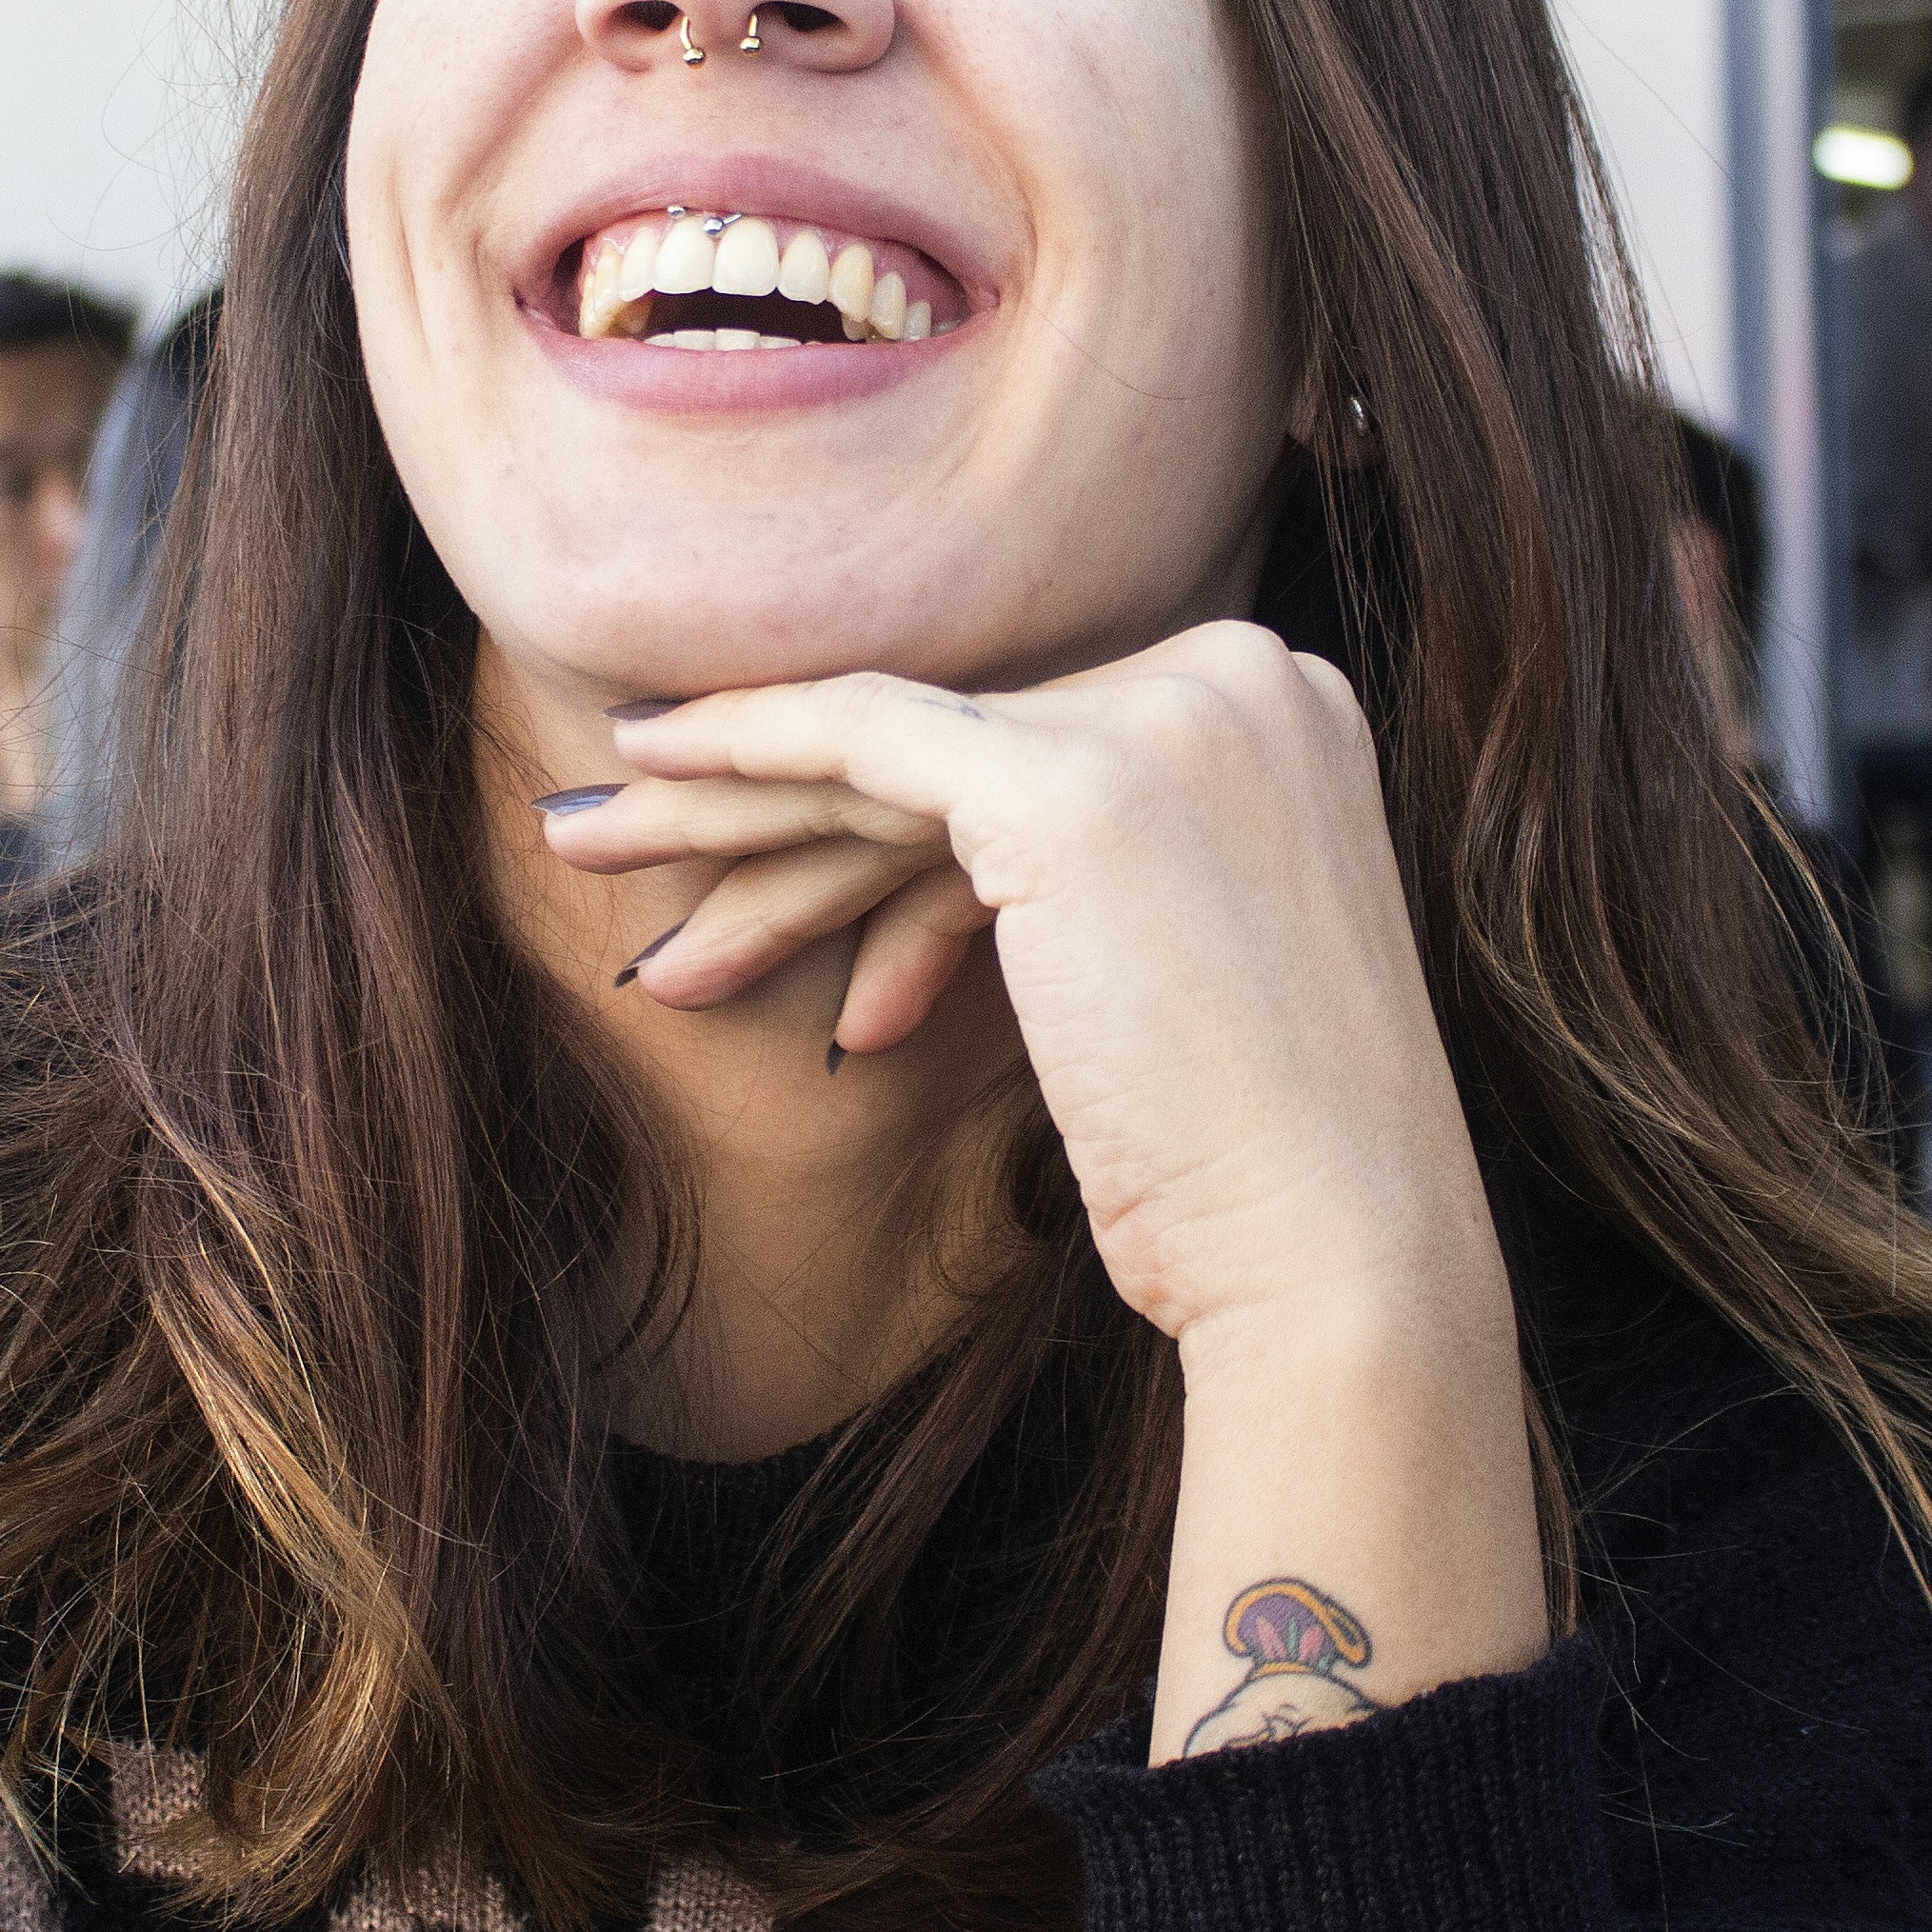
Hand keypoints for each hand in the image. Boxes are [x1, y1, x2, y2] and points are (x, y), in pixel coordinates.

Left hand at [542, 621, 1497, 1350]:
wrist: (1345, 1253)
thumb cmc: (1261, 1161)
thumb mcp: (1190, 965)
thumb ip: (1098, 882)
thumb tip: (935, 883)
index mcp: (1286, 708)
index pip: (1034, 748)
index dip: (876, 810)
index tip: (755, 841)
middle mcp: (1244, 678)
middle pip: (958, 745)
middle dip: (780, 801)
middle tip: (621, 822)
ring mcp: (1168, 718)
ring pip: (895, 749)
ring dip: (728, 810)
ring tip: (586, 845)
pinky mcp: (1079, 783)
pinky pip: (870, 740)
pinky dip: (752, 754)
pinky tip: (654, 781)